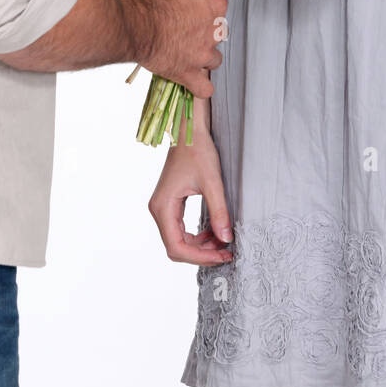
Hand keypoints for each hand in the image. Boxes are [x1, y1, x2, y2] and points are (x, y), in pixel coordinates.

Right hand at [129, 0, 227, 98]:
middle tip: (188, 27)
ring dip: (204, 57)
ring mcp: (201, 54)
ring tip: (189, 54)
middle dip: (206, 30)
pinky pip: (203, 88)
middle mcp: (213, 30)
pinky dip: (199, 86)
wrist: (135, 22)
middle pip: (220, 31)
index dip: (206, 1)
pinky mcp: (187, 73)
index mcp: (213, 4)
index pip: (220, 1)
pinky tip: (192, 82)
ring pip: (214, 60)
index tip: (195, 2)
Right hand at [148, 116, 233, 265]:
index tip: (222, 255)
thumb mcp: (212, 182)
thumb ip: (219, 212)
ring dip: (201, 245)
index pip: (176, 247)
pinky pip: (182, 229)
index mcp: (163, 207)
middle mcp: (159, 209)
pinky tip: (214, 231)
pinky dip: (198, 235)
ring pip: (179, 240)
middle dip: (202, 253)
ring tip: (223, 241)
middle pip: (176, 247)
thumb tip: (226, 239)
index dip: (200, 257)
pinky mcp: (171, 203)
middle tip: (226, 252)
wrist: (189, 130)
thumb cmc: (198, 150)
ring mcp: (163, 207)